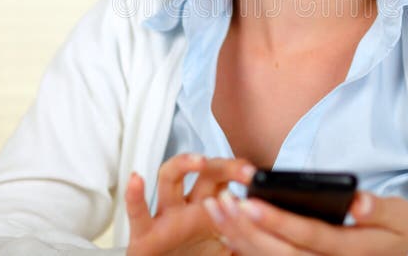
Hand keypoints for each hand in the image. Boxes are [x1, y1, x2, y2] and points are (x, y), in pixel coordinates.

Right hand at [125, 154, 255, 255]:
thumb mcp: (228, 249)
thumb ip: (247, 234)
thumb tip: (273, 225)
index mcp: (211, 211)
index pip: (228, 181)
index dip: (243, 174)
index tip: (259, 176)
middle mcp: (189, 208)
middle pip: (206, 174)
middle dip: (225, 166)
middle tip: (243, 170)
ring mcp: (166, 218)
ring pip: (170, 179)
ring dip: (183, 165)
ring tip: (198, 161)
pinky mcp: (144, 236)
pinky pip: (138, 213)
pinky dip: (134, 196)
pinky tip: (137, 179)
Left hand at [203, 190, 407, 254]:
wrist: (399, 253)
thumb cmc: (392, 229)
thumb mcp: (397, 216)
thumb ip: (378, 209)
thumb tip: (359, 204)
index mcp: (353, 252)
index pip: (311, 236)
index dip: (279, 221)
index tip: (251, 202)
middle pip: (281, 253)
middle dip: (247, 228)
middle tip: (221, 202)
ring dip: (238, 236)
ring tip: (216, 208)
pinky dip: (243, 249)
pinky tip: (224, 228)